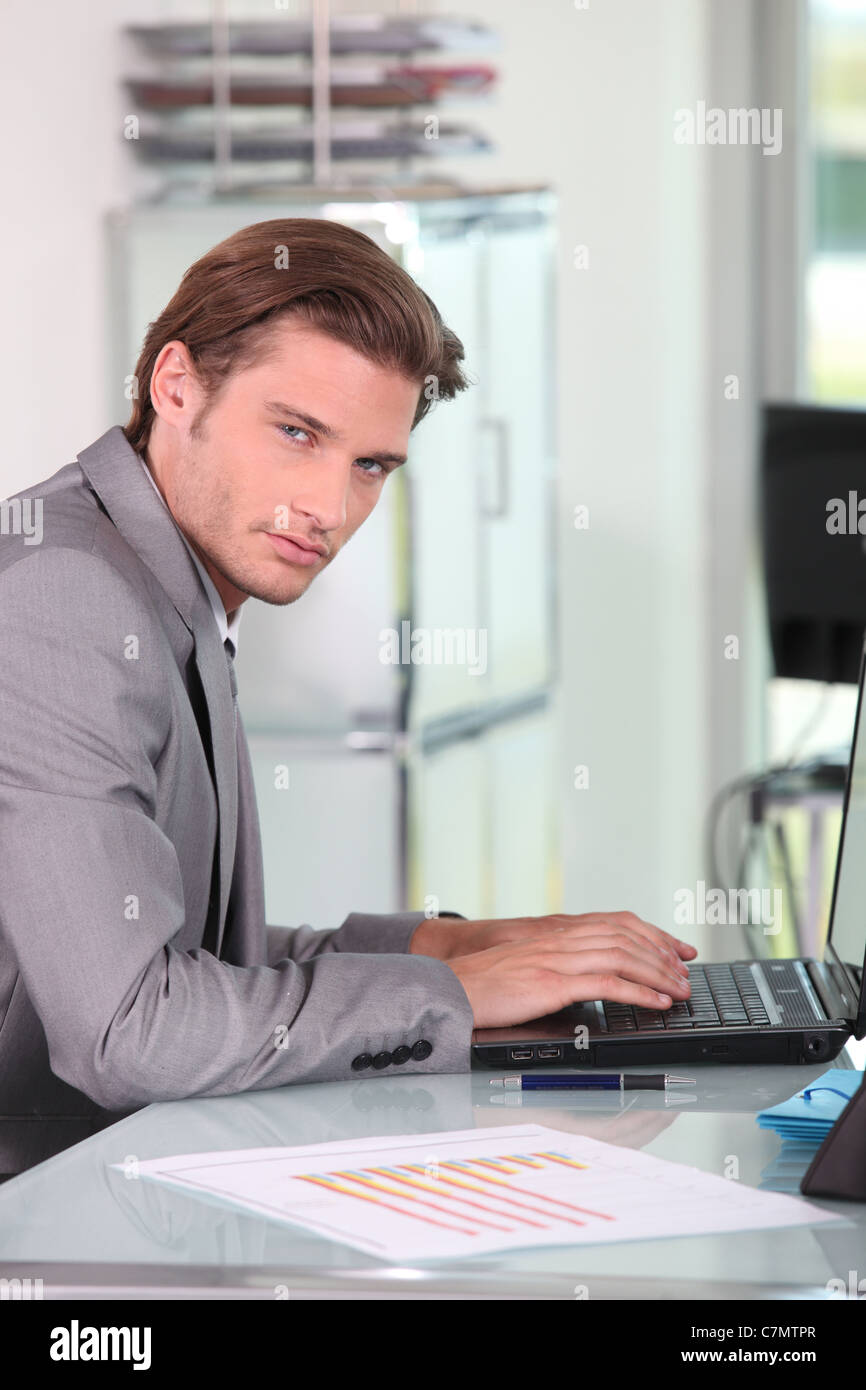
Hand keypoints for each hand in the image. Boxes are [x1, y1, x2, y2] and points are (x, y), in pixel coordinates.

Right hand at [412, 911, 695, 1027]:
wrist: (451, 987)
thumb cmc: (485, 984)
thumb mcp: (529, 965)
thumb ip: (560, 965)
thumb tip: (591, 979)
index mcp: (557, 933)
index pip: (618, 923)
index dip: (653, 934)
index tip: (678, 949)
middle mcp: (562, 939)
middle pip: (627, 937)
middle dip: (663, 955)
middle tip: (687, 973)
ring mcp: (558, 959)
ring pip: (623, 957)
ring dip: (659, 974)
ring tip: (681, 991)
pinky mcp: (553, 982)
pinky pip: (607, 983)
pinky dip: (639, 993)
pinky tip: (657, 1003)